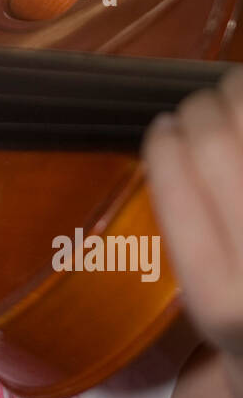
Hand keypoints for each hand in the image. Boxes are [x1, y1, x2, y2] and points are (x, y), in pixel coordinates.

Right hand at [142, 65, 242, 379]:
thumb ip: (194, 234)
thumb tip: (180, 135)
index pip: (176, 186)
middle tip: (201, 108)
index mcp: (219, 298)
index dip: (164, 140)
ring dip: (238, 91)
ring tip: (235, 94)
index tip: (162, 127)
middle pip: (216, 143)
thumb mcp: (212, 305)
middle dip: (200, 110)